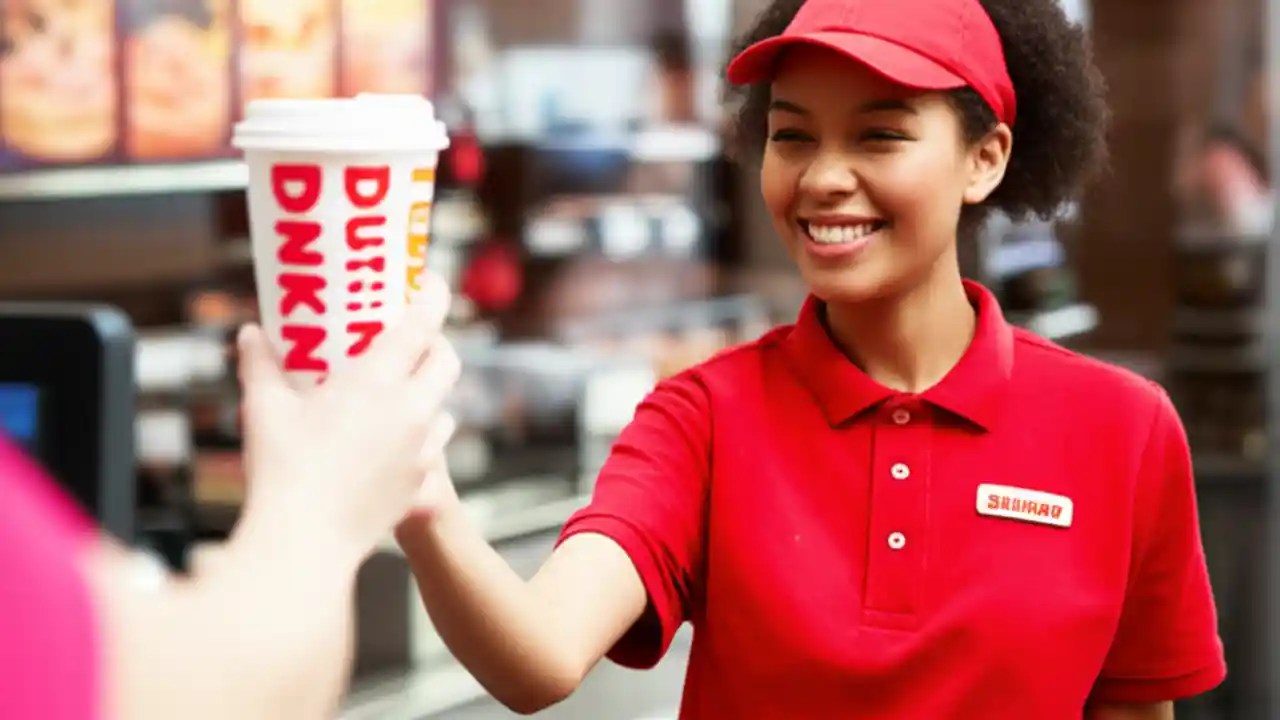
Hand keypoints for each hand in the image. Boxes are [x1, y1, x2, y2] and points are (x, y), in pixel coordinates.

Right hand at [235, 272, 460, 566]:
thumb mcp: (263, 408)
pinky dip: (424, 437)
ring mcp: (422, 449)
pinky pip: (435, 449)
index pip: (422, 324)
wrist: (305, 542)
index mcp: (379, 381)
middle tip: (415, 337)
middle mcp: (412, 410)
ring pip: (446, 407)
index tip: (429, 281)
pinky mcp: (421, 483)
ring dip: (432, 392)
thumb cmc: (283, 470)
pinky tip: (401, 441)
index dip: (432, 296)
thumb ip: (259, 363)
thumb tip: (250, 333)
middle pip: (447, 361)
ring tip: (405, 391)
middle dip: (437, 343)